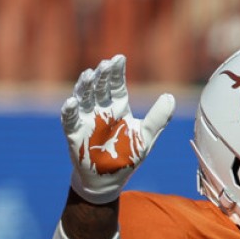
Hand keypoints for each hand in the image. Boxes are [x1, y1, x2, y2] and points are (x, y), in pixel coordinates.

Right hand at [62, 55, 174, 203]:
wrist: (110, 180)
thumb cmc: (128, 156)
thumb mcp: (146, 137)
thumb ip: (158, 118)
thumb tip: (170, 96)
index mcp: (118, 107)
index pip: (115, 84)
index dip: (116, 72)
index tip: (119, 58)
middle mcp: (101, 110)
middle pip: (99, 87)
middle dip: (102, 76)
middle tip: (105, 65)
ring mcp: (86, 121)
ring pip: (83, 98)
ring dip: (85, 87)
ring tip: (89, 75)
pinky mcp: (74, 135)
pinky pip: (69, 121)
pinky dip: (69, 111)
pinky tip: (71, 102)